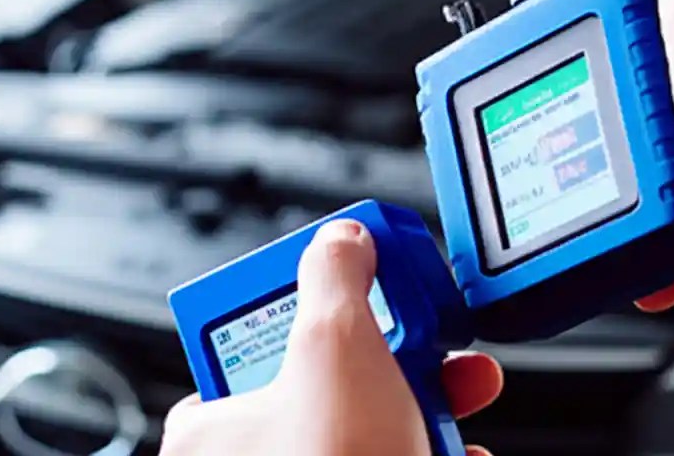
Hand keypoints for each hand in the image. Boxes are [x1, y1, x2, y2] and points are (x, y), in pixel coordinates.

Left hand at [160, 219, 503, 455]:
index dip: (315, 308)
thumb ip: (336, 277)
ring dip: (426, 408)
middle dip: (396, 357)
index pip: (254, 340)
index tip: (362, 291)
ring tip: (461, 398)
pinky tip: (461, 454)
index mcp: (212, 426)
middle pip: (327, 382)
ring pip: (370, 429)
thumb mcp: (335, 344)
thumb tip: (343, 238)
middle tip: (430, 341)